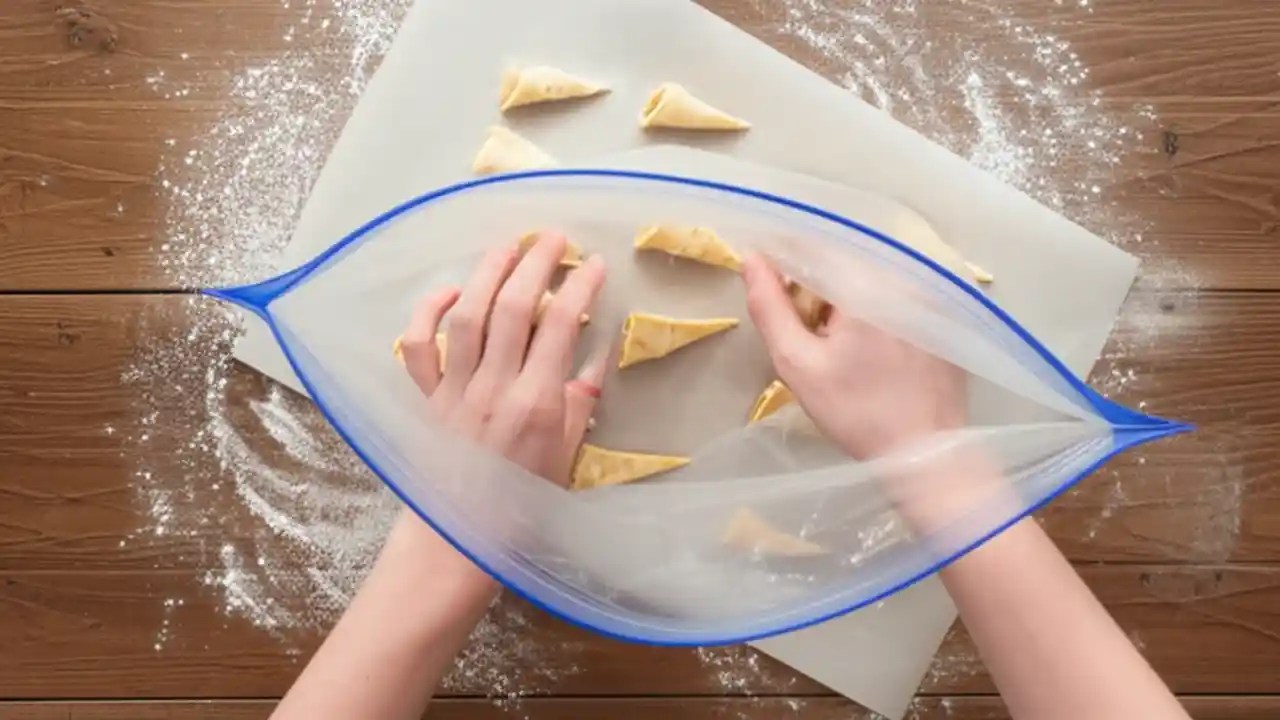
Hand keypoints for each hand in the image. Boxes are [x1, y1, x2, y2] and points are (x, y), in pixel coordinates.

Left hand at [397, 233, 605, 486]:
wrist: (460, 543)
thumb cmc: (523, 507)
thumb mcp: (566, 457)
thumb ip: (580, 403)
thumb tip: (595, 355)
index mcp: (535, 404)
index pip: (558, 326)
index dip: (578, 287)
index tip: (595, 263)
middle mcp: (493, 388)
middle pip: (512, 307)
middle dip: (535, 263)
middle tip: (553, 237)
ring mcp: (453, 391)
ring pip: (467, 315)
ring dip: (488, 272)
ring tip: (508, 245)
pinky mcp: (425, 399)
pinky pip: (418, 347)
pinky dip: (427, 313)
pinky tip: (449, 292)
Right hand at [741, 254, 965, 460]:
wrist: (927, 452)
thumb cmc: (857, 413)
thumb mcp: (799, 365)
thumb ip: (770, 308)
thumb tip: (752, 260)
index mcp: (866, 284)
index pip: (813, 244)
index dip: (783, 257)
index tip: (767, 281)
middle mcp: (903, 273)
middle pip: (843, 253)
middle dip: (814, 276)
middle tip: (803, 319)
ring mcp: (930, 288)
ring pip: (870, 267)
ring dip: (844, 287)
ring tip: (835, 332)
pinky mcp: (944, 305)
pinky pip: (897, 282)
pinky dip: (874, 297)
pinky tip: (869, 337)